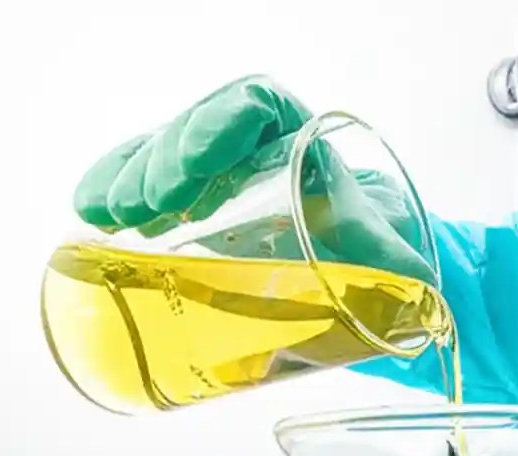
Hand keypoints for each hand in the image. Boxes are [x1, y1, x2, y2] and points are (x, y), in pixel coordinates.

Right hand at [73, 75, 436, 284]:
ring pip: (168, 156)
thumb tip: (421, 285)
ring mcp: (223, 183)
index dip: (221, 124)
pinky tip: (96, 215)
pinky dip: (120, 194)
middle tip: (140, 206)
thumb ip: (400, 262)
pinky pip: (151, 187)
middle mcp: (259, 154)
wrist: (375, 276)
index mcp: (308, 146)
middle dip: (162, 160)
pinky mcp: (198, 215)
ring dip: (130, 177)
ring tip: (106, 215)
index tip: (196, 165)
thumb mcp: (396, 254)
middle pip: (202, 130)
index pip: (261, 108)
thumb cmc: (385, 252)